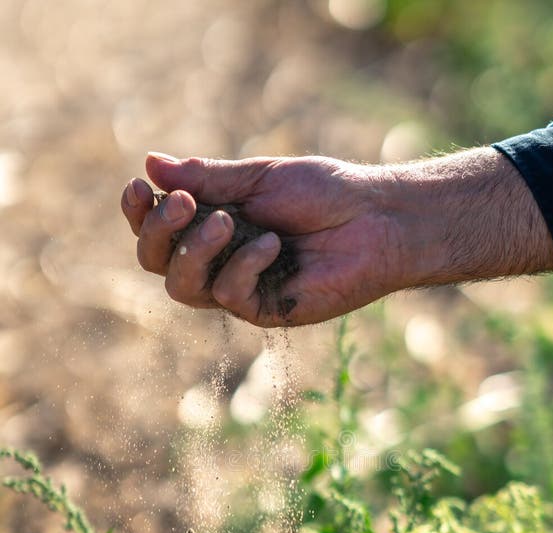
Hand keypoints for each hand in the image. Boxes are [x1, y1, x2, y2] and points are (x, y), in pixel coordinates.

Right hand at [121, 153, 404, 326]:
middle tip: (184, 204)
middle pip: (157, 263)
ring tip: (226, 220)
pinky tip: (274, 244)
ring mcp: (241, 289)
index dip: (139, 213)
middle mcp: (219, 261)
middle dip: (158, 232)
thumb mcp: (260, 178)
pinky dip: (244, 264)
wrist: (376, 219)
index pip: (158, 231)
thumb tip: (152, 163)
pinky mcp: (265, 311)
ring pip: (182, 287)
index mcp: (213, 227)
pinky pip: (228, 295)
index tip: (139, 185)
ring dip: (195, 250)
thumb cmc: (326, 194)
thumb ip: (208, 178)